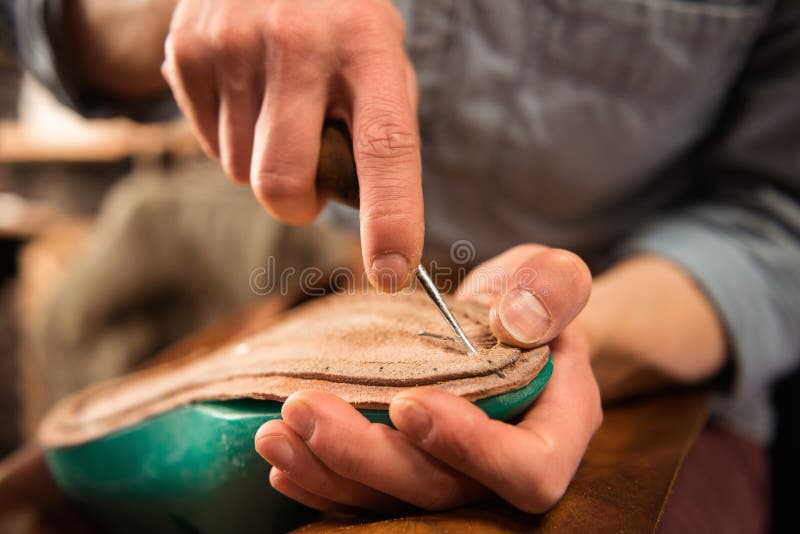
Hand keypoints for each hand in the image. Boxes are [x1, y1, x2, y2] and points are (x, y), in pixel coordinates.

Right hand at [162, 0, 423, 289]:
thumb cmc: (341, 25)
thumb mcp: (380, 60)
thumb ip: (377, 134)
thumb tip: (367, 220)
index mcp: (367, 46)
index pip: (385, 147)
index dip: (390, 219)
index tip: (391, 273)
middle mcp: (298, 42)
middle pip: (283, 183)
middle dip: (297, 202)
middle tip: (310, 171)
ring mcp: (233, 44)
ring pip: (240, 172)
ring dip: (263, 163)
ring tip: (280, 107)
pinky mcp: (185, 52)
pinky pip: (207, 146)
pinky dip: (231, 138)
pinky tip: (249, 93)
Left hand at [254, 245, 599, 512]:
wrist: (504, 326)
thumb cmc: (532, 301)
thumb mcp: (552, 277)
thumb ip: (551, 291)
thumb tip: (516, 323)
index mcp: (555, 430)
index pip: (527, 469)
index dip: (469, 449)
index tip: (408, 404)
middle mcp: (501, 470)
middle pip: (441, 493)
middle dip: (368, 457)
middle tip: (304, 409)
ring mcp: (453, 477)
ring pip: (392, 503)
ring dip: (328, 471)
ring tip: (273, 433)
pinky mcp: (411, 472)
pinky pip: (365, 494)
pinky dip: (321, 478)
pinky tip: (282, 454)